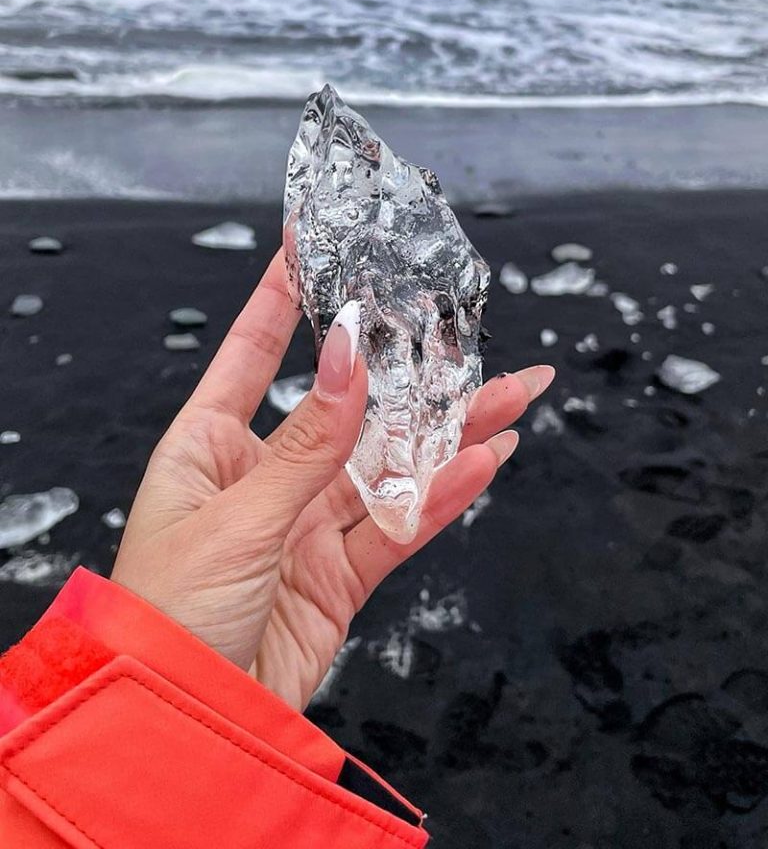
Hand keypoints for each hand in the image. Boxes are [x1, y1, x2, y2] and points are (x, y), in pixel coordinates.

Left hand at [112, 250, 554, 710]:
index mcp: (209, 446)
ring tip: (513, 392)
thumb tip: (351, 357)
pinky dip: (443, 495)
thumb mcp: (239, 517)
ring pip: (387, 465)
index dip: (287, 296)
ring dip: (451, 431)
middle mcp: (261, 475)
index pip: (254, 351)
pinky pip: (399, 524)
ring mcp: (304, 526)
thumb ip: (308, 443)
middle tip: (463, 331)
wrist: (184, 726)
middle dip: (407, 373)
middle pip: (347, 409)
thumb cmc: (171, 613)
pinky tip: (487, 460)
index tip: (317, 243)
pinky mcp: (338, 575)